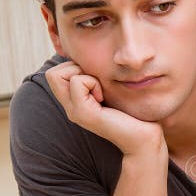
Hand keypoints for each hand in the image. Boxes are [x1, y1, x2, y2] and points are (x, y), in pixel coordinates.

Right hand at [45, 60, 163, 155]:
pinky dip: (92, 82)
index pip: (55, 73)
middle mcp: (70, 107)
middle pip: (52, 74)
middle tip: (97, 83)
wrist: (143, 137)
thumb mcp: (110, 89)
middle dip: (75, 68)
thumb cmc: (132, 111)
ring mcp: (74, 112)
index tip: (97, 80)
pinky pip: (77, 82)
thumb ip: (97, 78)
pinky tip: (104, 98)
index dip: (75, 67)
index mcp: (75, 101)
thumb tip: (91, 57)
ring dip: (84, 74)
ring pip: (57, 75)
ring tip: (101, 91)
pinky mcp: (84, 113)